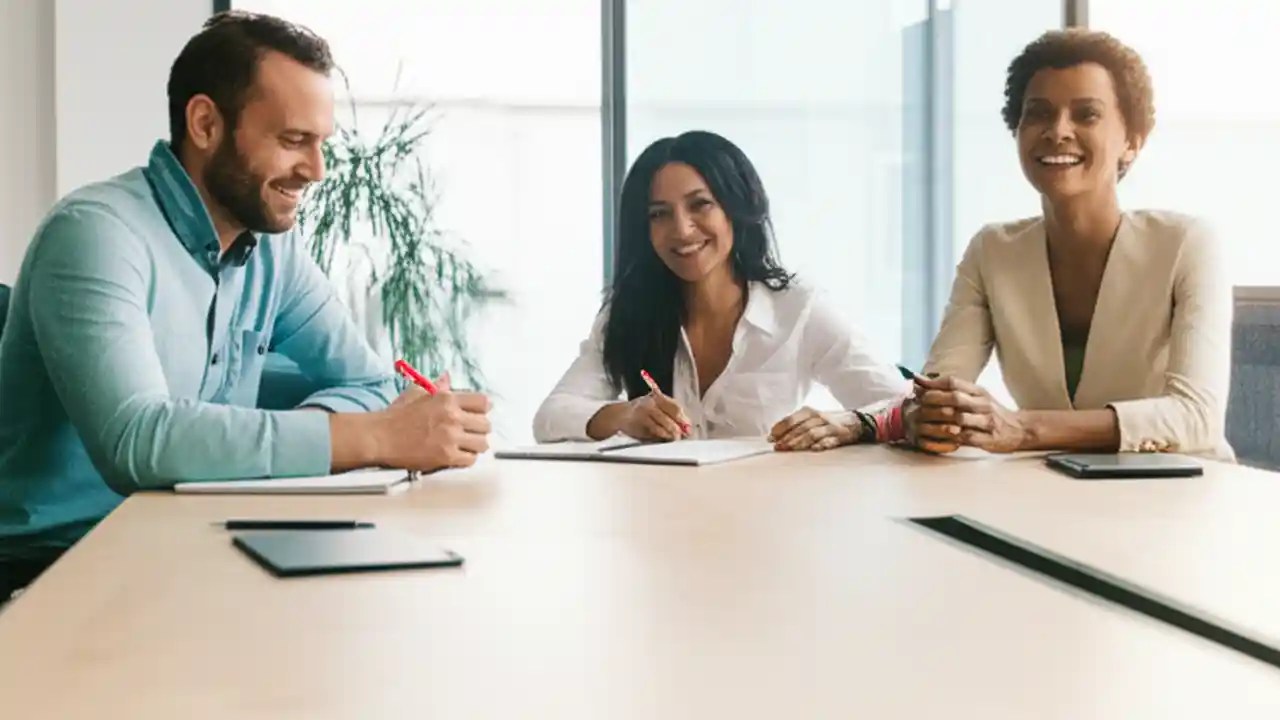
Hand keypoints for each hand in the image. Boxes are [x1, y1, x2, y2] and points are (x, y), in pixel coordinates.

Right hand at [377, 374, 491, 469]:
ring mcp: (450, 438)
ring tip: (466, 444)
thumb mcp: (417, 393)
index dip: (483, 409)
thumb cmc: (395, 416)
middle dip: (480, 428)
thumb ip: (436, 386)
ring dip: (476, 444)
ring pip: (482, 443)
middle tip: (471, 431)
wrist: (380, 437)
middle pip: (486, 424)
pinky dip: (466, 458)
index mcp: (447, 399)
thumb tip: (447, 378)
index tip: (479, 414)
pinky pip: (470, 460)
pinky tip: (458, 455)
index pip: (484, 402)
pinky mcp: (446, 456)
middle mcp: (452, 417)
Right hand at [620, 389, 690, 441]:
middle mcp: (653, 400)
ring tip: (675, 438)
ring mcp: (646, 409)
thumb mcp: (654, 409)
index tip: (689, 429)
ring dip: (673, 431)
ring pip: (666, 421)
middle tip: (684, 435)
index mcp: (658, 397)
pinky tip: (665, 437)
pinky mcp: (640, 419)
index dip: (684, 419)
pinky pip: (656, 428)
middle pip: (674, 412)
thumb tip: (685, 428)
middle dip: (681, 425)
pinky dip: (663, 434)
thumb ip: (668, 416)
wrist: (618, 415)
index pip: (676, 407)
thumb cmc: (640, 414)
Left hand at [768, 407, 859, 451]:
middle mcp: (819, 417)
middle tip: (777, 447)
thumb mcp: (811, 418)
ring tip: (789, 449)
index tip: (770, 438)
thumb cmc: (827, 422)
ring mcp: (830, 426)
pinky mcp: (841, 435)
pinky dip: (821, 444)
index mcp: (809, 411)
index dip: (780, 428)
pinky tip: (813, 449)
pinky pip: (830, 440)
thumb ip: (795, 425)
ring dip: (799, 442)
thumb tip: (774, 436)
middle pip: (801, 427)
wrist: (855, 421)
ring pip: (813, 433)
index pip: (791, 419)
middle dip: (788, 437)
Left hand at [912, 375, 1026, 452]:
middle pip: (955, 398)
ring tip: (926, 421)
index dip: (933, 383)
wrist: (1020, 428)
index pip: (954, 382)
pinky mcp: (988, 439)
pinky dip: (952, 437)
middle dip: (933, 399)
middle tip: (918, 403)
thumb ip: (954, 390)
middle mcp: (983, 404)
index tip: (917, 385)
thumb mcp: (977, 396)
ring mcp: (986, 421)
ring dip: (941, 420)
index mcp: (979, 392)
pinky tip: (941, 437)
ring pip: (960, 418)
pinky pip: (967, 437)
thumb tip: (924, 382)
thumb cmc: (991, 412)